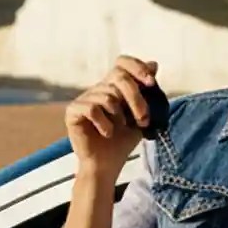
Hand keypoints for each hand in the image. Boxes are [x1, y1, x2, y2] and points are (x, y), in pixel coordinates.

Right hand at [63, 55, 158, 175]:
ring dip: (119, 116)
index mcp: (114, 86)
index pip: (122, 62)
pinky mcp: (73, 111)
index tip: (151, 82)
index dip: (137, 67)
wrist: (108, 164)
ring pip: (108, 96)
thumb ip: (147, 92)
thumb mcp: (142, 115)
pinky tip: (106, 133)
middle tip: (143, 120)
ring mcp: (84, 98)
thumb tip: (153, 63)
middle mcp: (98, 88)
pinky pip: (92, 108)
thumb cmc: (123, 140)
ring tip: (118, 129)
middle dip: (136, 99)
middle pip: (119, 77)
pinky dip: (104, 123)